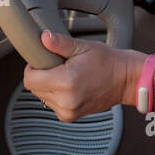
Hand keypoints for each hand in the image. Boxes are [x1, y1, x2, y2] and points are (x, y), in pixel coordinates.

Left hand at [22, 30, 139, 119]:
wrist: (125, 80)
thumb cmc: (107, 62)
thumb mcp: (83, 47)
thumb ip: (60, 43)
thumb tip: (44, 37)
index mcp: (66, 81)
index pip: (30, 79)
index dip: (33, 67)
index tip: (44, 60)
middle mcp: (65, 100)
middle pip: (34, 88)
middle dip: (42, 75)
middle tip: (60, 66)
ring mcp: (67, 111)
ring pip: (42, 96)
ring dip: (49, 86)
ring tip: (68, 76)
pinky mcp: (69, 117)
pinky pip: (52, 104)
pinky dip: (56, 95)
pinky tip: (71, 86)